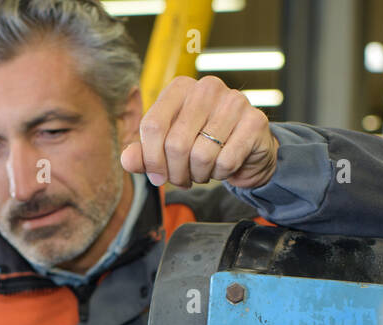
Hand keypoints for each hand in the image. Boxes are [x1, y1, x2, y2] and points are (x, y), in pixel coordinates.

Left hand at [121, 75, 278, 190]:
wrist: (247, 150)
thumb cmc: (202, 145)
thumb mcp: (167, 149)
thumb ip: (145, 154)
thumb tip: (127, 160)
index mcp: (180, 88)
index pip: (152, 125)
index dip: (150, 159)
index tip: (157, 176)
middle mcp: (206, 88)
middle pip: (175, 143)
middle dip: (176, 172)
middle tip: (182, 179)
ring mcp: (233, 101)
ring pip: (201, 154)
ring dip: (199, 174)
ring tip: (203, 171)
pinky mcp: (254, 121)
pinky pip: (226, 161)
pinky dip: (221, 174)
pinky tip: (223, 167)